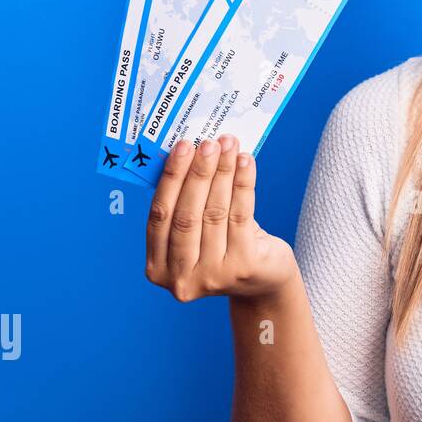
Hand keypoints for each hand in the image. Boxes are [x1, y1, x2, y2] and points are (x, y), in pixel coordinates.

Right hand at [145, 134, 297, 301]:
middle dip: (198, 173)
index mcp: (157, 267)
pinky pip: (241, 215)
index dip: (171, 179)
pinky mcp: (243, 267)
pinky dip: (243, 184)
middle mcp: (180, 278)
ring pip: (215, 212)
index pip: (159, 216)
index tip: (182, 146)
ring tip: (229, 145)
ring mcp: (212, 276)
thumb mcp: (197, 230)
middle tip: (208, 143)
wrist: (263, 278)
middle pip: (186, 215)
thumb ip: (185, 202)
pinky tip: (246, 162)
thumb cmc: (225, 245)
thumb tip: (189, 151)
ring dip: (222, 173)